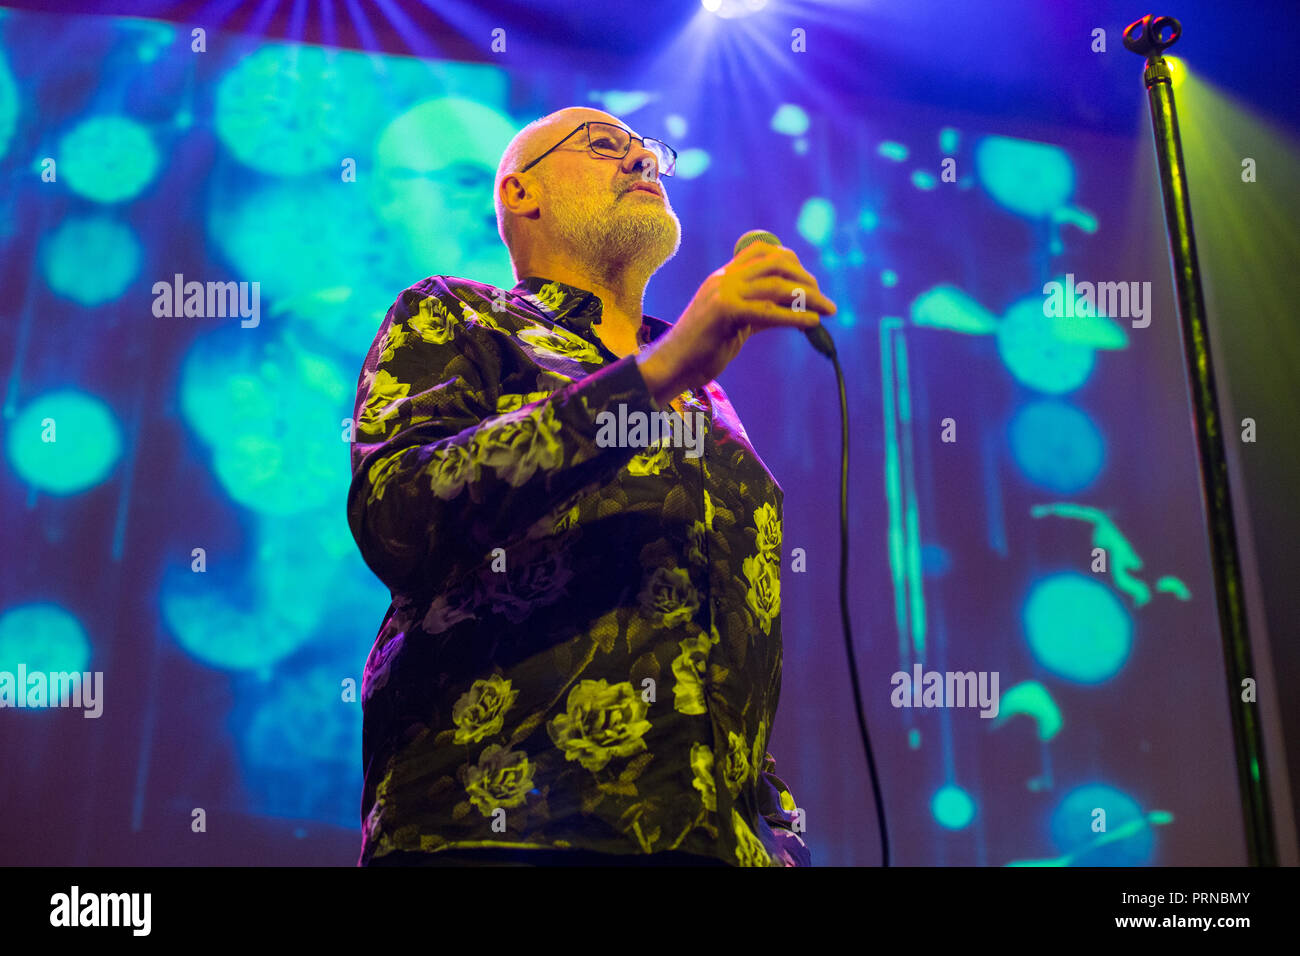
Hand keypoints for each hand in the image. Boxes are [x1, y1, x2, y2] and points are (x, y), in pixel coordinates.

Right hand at [636, 240, 836, 405]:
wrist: (672, 365)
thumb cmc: (703, 348)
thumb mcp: (736, 323)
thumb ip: (760, 311)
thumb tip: (793, 310)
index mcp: (724, 276)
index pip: (763, 250)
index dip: (791, 261)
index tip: (809, 282)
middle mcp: (724, 277)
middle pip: (776, 263)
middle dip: (806, 278)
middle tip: (824, 299)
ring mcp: (723, 291)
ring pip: (776, 285)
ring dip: (808, 297)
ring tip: (827, 311)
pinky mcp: (724, 311)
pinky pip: (768, 311)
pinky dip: (794, 316)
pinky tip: (812, 324)